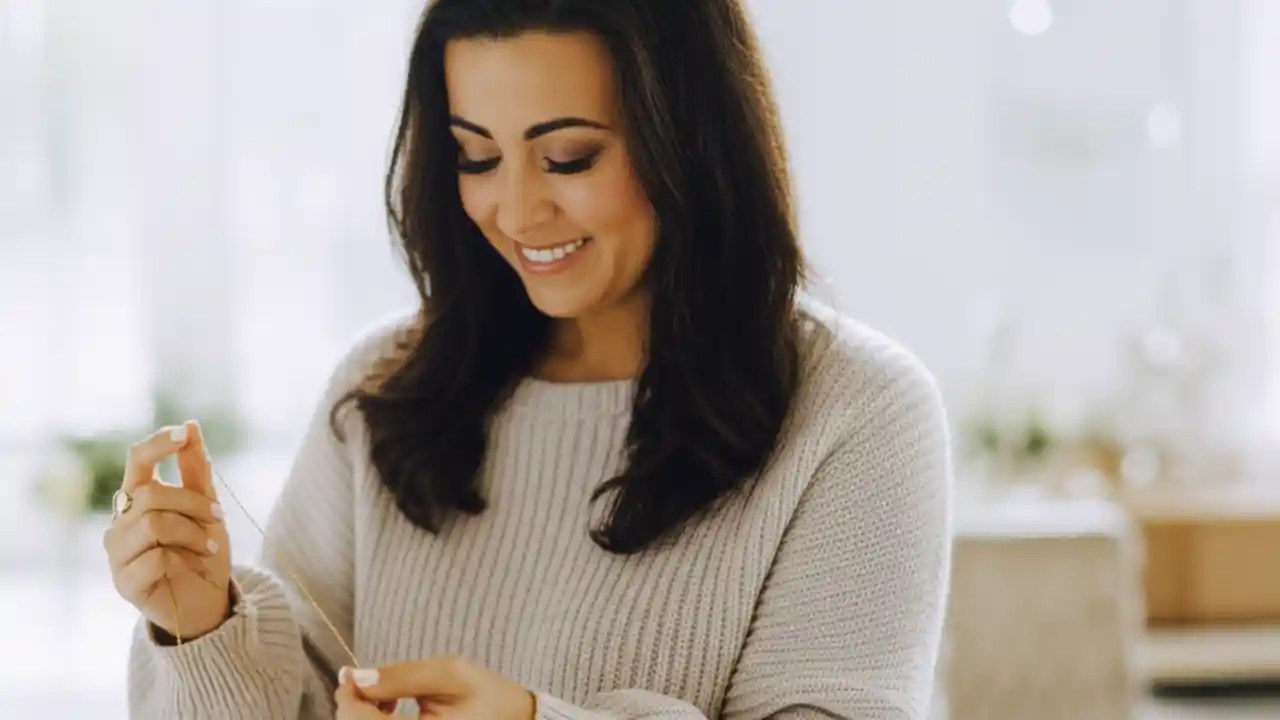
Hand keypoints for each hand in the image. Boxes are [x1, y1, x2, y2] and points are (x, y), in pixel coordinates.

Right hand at [103, 421, 232, 640]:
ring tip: (209, 546)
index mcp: (138, 499)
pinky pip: (154, 557)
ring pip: (152, 524)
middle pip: (151, 494)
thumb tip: (191, 425)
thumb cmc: (203, 552)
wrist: (209, 602)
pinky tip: (189, 569)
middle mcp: (120, 523)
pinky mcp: (124, 583)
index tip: (183, 433)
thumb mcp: (207, 507)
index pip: (136, 461)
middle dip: (193, 503)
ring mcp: (118, 554)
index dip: (157, 444)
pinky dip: (181, 560)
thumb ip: (196, 470)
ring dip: (191, 532)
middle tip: (219, 517)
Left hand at [334, 655, 535, 719]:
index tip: (349, 673)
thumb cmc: (486, 694)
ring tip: (386, 695)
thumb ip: (402, 676)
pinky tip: (390, 709)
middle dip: (354, 706)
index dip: (349, 698)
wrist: (514, 718)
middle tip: (366, 680)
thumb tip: (358, 677)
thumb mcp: (449, 674)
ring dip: (363, 716)